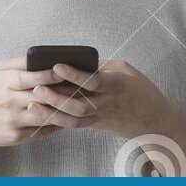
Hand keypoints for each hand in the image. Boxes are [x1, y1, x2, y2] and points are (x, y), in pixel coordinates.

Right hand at [0, 56, 79, 150]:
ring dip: (65, 110)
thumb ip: (20, 62)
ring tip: (81, 102)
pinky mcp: (16, 136)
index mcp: (3, 83)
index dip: (50, 74)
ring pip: (45, 116)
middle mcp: (8, 102)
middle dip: (64, 92)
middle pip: (42, 97)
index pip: (31, 78)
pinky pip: (42, 130)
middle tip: (84, 86)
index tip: (67, 70)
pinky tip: (69, 116)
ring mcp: (12, 121)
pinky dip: (57, 124)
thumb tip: (46, 55)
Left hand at [44, 59, 182, 141]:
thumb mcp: (127, 70)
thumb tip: (80, 61)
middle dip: (56, 96)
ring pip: (72, 117)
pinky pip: (74, 124)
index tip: (57, 66)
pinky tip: (43, 114)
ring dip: (52, 111)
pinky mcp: (95, 124)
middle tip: (36, 87)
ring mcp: (100, 116)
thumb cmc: (141, 90)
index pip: (93, 80)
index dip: (74, 74)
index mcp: (116, 85)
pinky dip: (57, 120)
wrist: (152, 120)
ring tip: (34, 103)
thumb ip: (103, 66)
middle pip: (78, 102)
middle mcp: (107, 102)